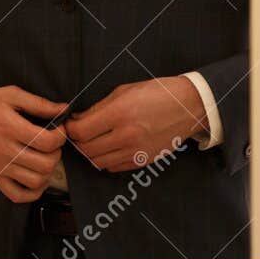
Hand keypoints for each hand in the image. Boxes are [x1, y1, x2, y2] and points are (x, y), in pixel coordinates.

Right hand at [0, 85, 67, 203]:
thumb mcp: (7, 95)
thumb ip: (37, 103)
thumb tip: (63, 109)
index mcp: (8, 127)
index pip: (47, 141)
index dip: (61, 135)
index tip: (59, 128)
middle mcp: (4, 150)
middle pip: (45, 164)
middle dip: (56, 153)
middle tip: (52, 143)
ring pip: (36, 181)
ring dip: (48, 171)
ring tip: (44, 158)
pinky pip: (18, 195)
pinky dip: (33, 192)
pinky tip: (36, 178)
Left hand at [66, 76, 205, 170]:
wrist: (189, 107)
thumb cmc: (156, 93)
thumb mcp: (124, 91)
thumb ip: (98, 107)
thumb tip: (77, 119)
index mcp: (119, 114)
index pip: (80, 131)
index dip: (70, 128)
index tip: (71, 122)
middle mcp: (126, 136)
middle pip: (86, 149)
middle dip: (77, 141)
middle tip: (79, 132)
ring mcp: (136, 152)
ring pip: (98, 162)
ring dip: (90, 152)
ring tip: (92, 140)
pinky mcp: (144, 161)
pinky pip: (114, 167)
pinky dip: (105, 160)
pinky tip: (108, 147)